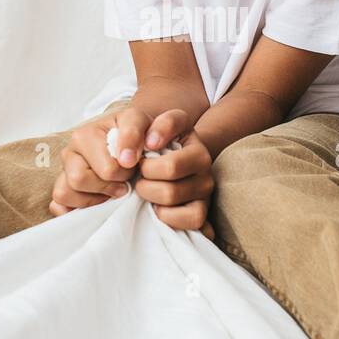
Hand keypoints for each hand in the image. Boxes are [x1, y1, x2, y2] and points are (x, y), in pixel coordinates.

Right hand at [49, 105, 152, 216]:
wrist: (131, 134)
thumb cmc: (133, 129)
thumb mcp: (137, 120)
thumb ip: (133, 132)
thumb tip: (125, 159)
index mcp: (84, 136)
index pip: (106, 170)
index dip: (124, 173)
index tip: (132, 166)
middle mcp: (69, 153)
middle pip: (78, 181)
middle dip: (106, 187)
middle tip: (122, 181)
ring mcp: (63, 172)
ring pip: (64, 194)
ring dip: (91, 200)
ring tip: (109, 191)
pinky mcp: (63, 188)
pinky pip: (58, 206)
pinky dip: (74, 210)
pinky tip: (95, 203)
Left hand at [132, 109, 215, 240]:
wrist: (153, 175)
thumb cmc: (140, 154)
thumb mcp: (134, 133)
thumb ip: (133, 130)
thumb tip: (140, 149)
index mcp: (186, 129)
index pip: (173, 122)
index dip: (157, 133)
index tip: (147, 144)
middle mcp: (201, 154)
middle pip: (170, 167)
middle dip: (144, 175)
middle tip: (139, 175)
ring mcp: (205, 182)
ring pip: (172, 193)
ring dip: (149, 195)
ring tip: (146, 190)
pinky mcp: (204, 207)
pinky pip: (189, 216)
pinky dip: (167, 216)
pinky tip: (158, 207)